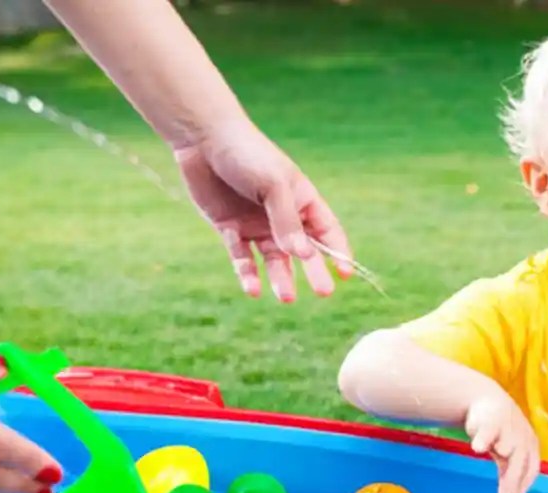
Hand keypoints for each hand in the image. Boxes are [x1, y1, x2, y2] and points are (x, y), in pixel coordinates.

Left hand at [174, 119, 354, 301]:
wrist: (203, 140)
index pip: (327, 230)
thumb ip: (287, 222)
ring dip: (281, 277)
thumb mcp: (273, 186)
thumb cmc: (247, 155)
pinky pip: (242, 257)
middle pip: (303, 250)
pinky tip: (252, 289)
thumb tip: (304, 256)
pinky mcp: (230, 229)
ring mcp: (256, 224)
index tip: (345, 274)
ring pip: (273, 258)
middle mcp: (282, 215)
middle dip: (314, 271)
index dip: (338, 251)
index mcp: (301, 199)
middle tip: (324, 293)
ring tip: (286, 298)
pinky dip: (247, 273)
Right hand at [463, 390, 540, 492]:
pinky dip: (484, 440)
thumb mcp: (508, 452)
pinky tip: (478, 449)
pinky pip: (487, 432)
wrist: (487, 400)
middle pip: (519, 462)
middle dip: (513, 480)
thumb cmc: (500, 432)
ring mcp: (506, 429)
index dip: (525, 483)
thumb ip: (510, 473)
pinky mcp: (489, 421)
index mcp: (530, 446)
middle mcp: (522, 437)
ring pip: (507, 446)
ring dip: (504, 454)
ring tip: (499, 469)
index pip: (531, 468)